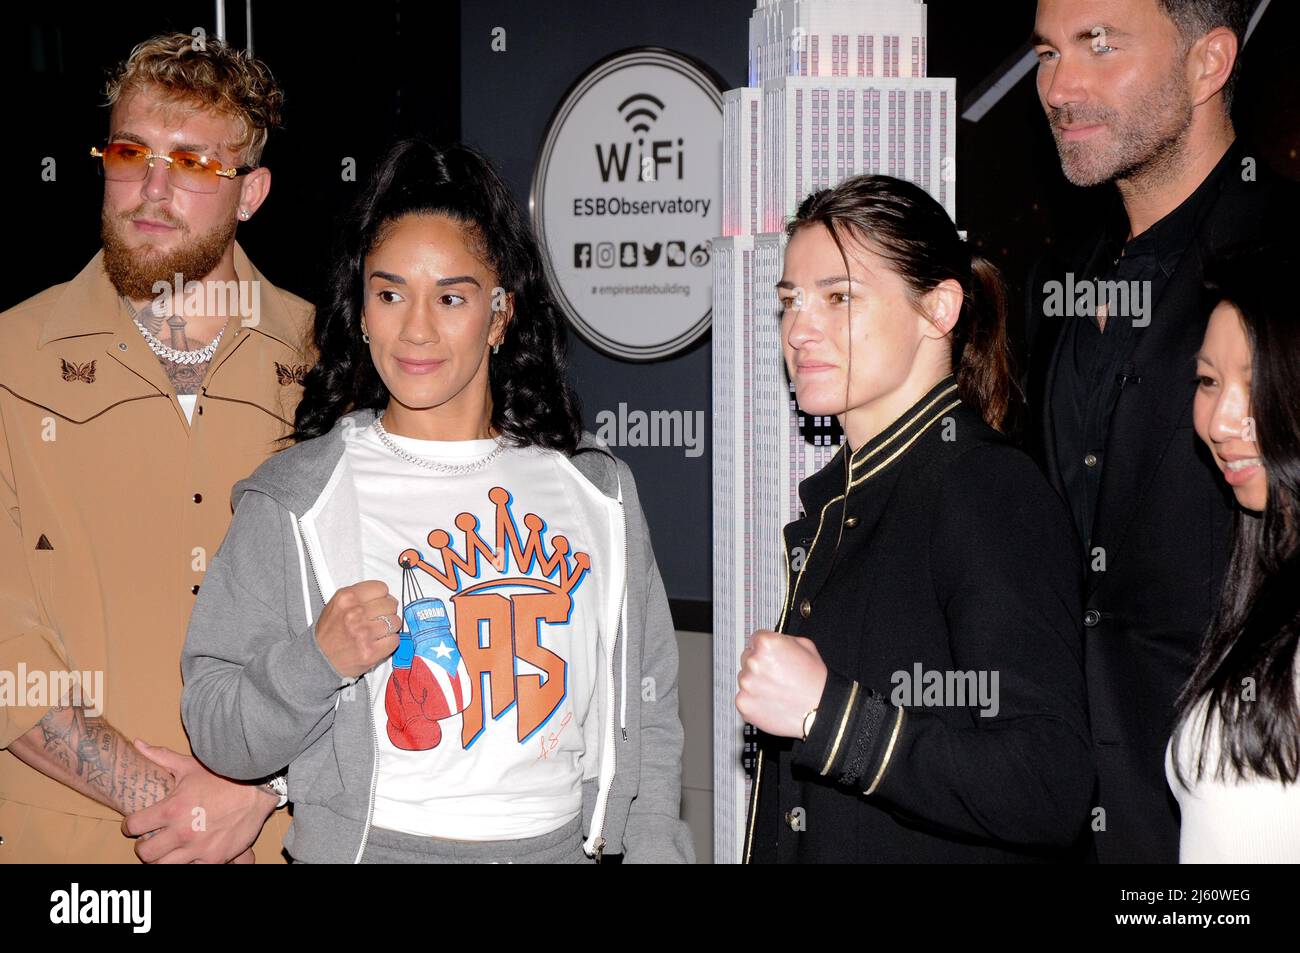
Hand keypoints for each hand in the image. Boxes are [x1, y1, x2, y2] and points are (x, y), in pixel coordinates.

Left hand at [121, 741, 277, 863]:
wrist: (258, 789)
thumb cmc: (223, 776)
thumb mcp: (190, 765)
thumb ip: (161, 757)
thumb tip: (138, 744)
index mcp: (171, 809)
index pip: (133, 827)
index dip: (130, 826)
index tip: (135, 825)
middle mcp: (181, 832)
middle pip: (144, 854)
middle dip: (144, 847)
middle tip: (151, 839)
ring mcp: (197, 849)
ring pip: (163, 866)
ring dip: (162, 858)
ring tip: (168, 849)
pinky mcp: (214, 859)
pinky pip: (189, 870)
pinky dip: (187, 863)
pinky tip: (190, 853)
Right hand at [315, 579, 400, 677]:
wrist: (320, 658)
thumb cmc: (329, 632)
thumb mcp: (337, 604)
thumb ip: (359, 595)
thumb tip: (386, 595)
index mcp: (346, 598)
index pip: (381, 588)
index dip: (382, 596)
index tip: (379, 603)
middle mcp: (355, 613)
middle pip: (391, 604)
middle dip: (387, 611)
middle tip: (378, 619)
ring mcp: (363, 633)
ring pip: (395, 622)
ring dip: (390, 627)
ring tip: (377, 631)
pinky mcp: (371, 651)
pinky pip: (395, 640)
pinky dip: (389, 642)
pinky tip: (378, 642)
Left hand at [735, 629, 827, 737]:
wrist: (820, 710)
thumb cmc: (815, 681)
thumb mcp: (806, 646)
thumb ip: (783, 640)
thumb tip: (774, 640)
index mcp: (766, 644)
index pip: (754, 639)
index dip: (764, 648)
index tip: (770, 656)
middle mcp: (753, 662)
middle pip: (747, 658)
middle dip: (759, 666)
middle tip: (776, 675)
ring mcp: (746, 684)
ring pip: (745, 679)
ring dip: (756, 683)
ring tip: (776, 690)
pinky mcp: (744, 703)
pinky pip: (743, 698)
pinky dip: (754, 701)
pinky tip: (771, 701)